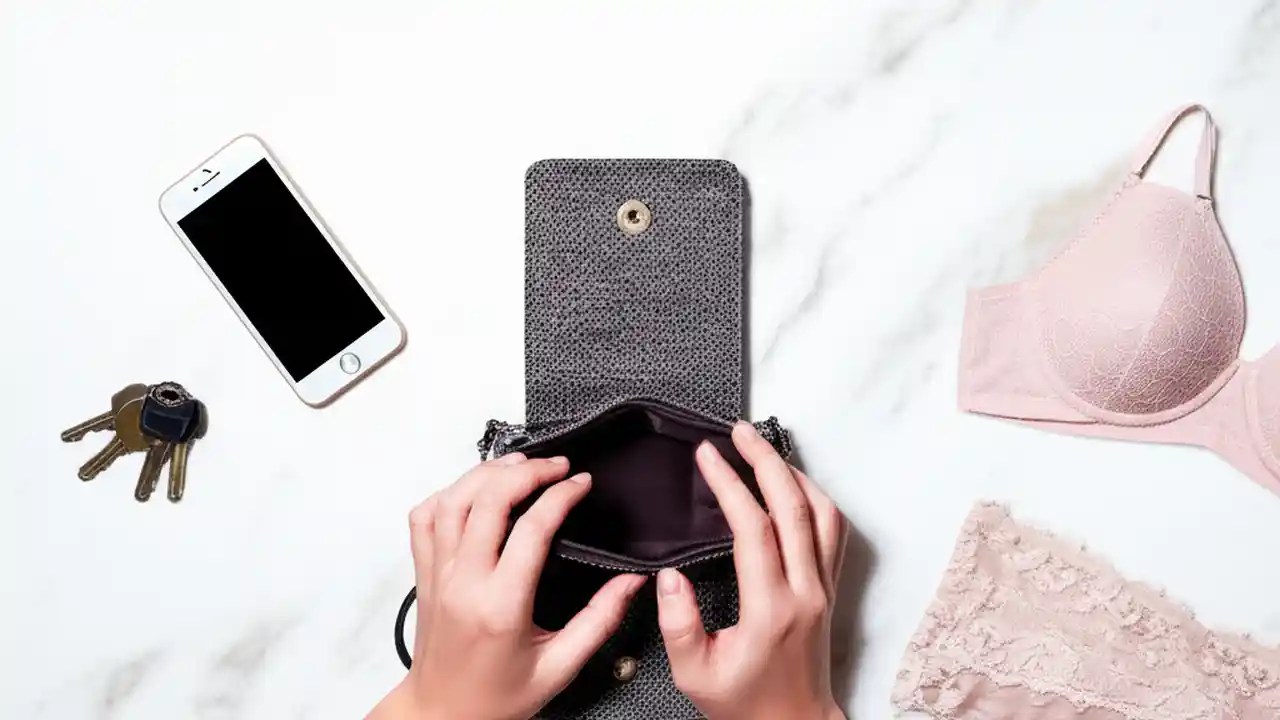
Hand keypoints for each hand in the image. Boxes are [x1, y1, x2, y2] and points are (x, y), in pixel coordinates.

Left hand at [369, 453, 645, 719]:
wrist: (442, 715)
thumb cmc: (497, 697)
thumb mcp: (560, 667)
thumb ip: (599, 620)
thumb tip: (632, 582)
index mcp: (501, 606)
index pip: (531, 528)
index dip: (561, 495)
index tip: (581, 483)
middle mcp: (463, 583)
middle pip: (488, 500)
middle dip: (527, 471)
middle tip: (556, 465)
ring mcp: (437, 575)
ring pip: (452, 500)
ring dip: (487, 473)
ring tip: (520, 466)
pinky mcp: (423, 574)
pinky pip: (423, 518)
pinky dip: (448, 493)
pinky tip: (474, 490)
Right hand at [658, 423, 847, 719]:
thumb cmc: (743, 704)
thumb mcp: (696, 673)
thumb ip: (679, 623)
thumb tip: (670, 576)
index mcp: (771, 609)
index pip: (754, 530)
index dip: (731, 485)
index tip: (707, 456)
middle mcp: (806, 591)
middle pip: (795, 507)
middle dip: (766, 461)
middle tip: (739, 431)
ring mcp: (824, 588)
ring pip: (823, 514)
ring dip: (794, 474)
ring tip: (764, 450)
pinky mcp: (831, 590)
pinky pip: (833, 531)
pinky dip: (815, 497)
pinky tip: (793, 484)